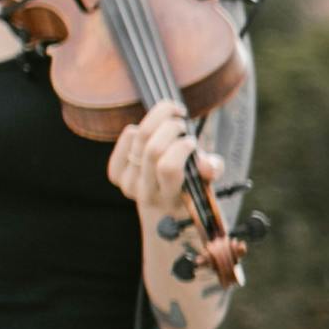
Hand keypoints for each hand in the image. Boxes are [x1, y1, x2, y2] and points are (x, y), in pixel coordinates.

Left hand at [105, 98, 206, 228]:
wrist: (164, 208)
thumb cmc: (191, 188)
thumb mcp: (206, 181)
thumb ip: (213, 171)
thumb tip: (207, 164)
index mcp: (171, 198)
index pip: (168, 167)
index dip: (181, 147)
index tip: (192, 141)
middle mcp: (145, 193)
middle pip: (153, 149)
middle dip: (171, 127)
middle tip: (182, 124)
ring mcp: (128, 184)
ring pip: (139, 138)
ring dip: (158, 121)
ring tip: (171, 120)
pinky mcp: (115, 173)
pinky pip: (127, 138)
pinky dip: (139, 129)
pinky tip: (152, 133)